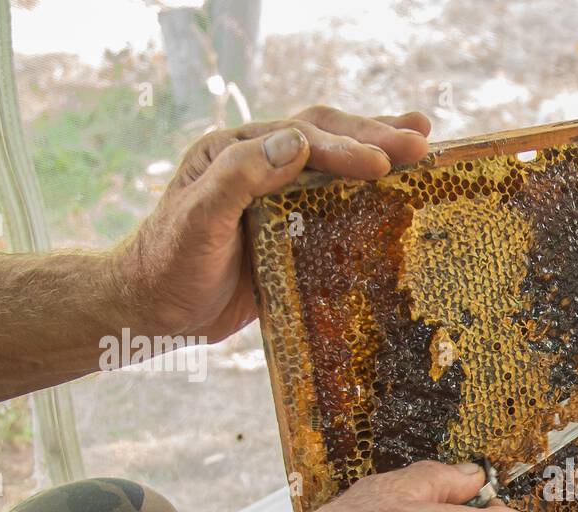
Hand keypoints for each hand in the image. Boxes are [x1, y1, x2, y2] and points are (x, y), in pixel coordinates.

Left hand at [114, 106, 431, 340]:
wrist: (154, 311)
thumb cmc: (168, 265)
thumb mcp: (198, 219)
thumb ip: (240, 177)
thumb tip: (296, 143)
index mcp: (234, 150)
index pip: (299, 138)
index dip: (344, 147)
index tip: (383, 163)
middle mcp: (258, 163)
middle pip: (324, 135)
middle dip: (374, 136)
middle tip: (421, 143)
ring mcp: (276, 194)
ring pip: (333, 161)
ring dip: (377, 148)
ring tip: (423, 143)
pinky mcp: (289, 226)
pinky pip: (335, 198)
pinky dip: (369, 188)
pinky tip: (397, 187)